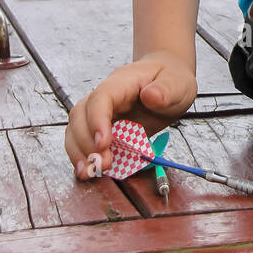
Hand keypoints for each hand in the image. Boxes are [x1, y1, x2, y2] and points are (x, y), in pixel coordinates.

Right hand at [64, 50, 197, 178]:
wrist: (169, 80)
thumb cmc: (171, 80)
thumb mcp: (177, 83)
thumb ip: (165, 91)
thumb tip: (150, 96)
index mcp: (123, 82)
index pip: (101, 97)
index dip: (97, 119)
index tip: (102, 143)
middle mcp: (106, 96)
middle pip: (81, 114)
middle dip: (86, 142)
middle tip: (102, 163)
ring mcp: (102, 111)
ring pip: (76, 128)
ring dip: (79, 151)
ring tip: (90, 172)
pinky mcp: (103, 127)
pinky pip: (83, 140)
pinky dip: (82, 156)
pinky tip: (87, 171)